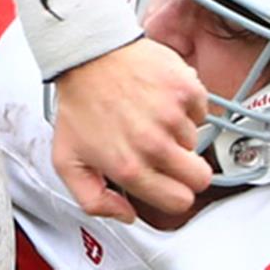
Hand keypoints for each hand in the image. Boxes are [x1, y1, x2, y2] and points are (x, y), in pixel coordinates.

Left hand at [47, 36, 209, 226]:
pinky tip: (161, 100)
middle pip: (201, 178)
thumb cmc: (79, 103)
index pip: (178, 201)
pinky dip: (186, 107)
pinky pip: (201, 110)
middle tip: (168, 155)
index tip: (169, 184)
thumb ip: (93, 199)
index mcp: (128, 166)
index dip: (175, 195)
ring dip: (178, 133)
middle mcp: (153, 144)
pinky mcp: (185, 89)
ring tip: (151, 117)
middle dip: (187, 172)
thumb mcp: (68, 161)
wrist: (87, 55)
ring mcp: (172, 116)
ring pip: (196, 141)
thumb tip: (125, 214)